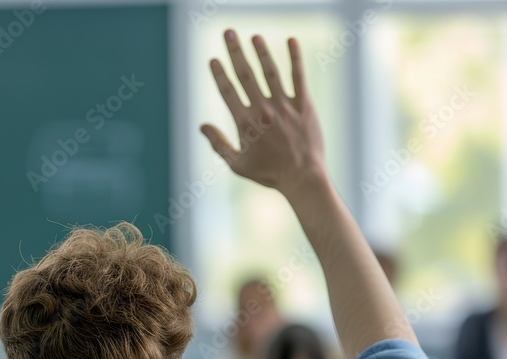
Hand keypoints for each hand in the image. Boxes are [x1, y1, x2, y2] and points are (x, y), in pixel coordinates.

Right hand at [201, 30, 326, 197]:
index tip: (214, 59)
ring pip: (270, 72)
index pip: (228, 91)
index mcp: (245, 124)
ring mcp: (284, 107)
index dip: (219, 73)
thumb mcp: (237, 164)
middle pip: (245, 75)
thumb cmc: (268, 174)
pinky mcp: (304, 106)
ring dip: (261, 52)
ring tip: (254, 36)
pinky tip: (291, 41)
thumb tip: (202, 126)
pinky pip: (299, 77)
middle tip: (228, 33)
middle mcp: (263, 111)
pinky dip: (295, 58)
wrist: (302, 178)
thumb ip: (218, 144)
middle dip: (235, 52)